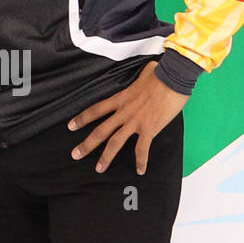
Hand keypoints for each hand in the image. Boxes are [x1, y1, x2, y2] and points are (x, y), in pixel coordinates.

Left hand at [68, 62, 187, 173]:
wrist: (173, 79)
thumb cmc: (159, 74)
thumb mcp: (143, 74)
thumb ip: (140, 77)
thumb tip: (148, 71)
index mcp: (119, 99)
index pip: (95, 110)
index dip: (81, 119)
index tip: (70, 126)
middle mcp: (123, 112)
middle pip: (100, 131)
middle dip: (86, 145)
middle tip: (75, 155)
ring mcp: (135, 121)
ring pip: (115, 142)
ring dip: (106, 157)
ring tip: (99, 168)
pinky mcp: (149, 129)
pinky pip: (142, 148)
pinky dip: (141, 161)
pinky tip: (139, 171)